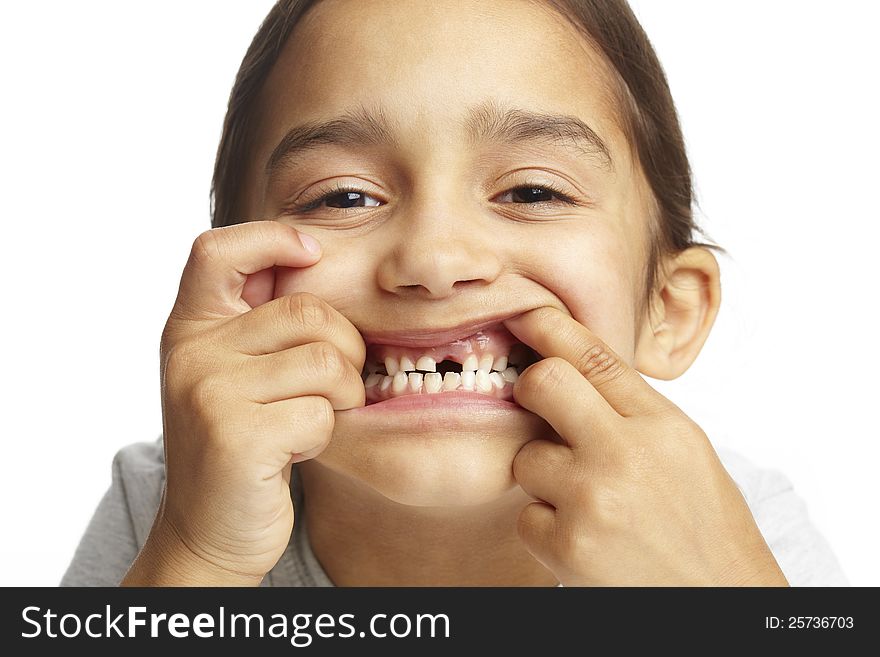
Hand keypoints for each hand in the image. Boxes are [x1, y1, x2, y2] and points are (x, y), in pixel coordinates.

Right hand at [123, 221, 364, 585]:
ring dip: (341, 396)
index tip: (313, 252)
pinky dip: (325, 434)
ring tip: (314, 417)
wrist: (210, 531)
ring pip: (325, 362)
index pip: (216, 251)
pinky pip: (320, 412)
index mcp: (190, 328)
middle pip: (307, 311)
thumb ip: (258, 322)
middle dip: (344, 348)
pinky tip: (297, 448)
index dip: (271, 237)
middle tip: (335, 384)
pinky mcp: (235, 436)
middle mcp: (190, 352)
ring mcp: (209, 393)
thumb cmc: (240, 442)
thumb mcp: (234, 373)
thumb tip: (315, 254)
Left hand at [505, 307, 787, 585]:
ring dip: (544, 477)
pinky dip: (545, 527)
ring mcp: (593, 499)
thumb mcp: (684, 451)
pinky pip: (526, 515)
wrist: (719, 603)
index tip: (527, 316)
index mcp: (664, 425)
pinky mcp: (567, 545)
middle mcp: (627, 453)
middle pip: (545, 384)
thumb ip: (633, 411)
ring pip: (527, 458)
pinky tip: (583, 539)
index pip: (596, 356)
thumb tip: (572, 368)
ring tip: (586, 502)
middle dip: (531, 389)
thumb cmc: (703, 526)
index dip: (552, 328)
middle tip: (538, 405)